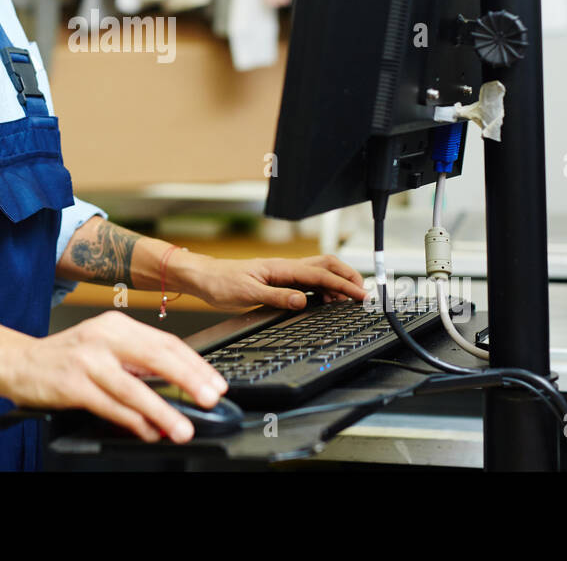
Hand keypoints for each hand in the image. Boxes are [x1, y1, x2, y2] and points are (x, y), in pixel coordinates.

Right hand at [0, 311, 228, 443]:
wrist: (16, 361)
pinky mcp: (73, 384)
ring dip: (163, 411)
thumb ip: (135, 361)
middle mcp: (104, 336)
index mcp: (116, 324)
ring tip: (182, 428)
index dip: (194, 364)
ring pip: (135, 387)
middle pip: (156, 358)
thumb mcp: (103, 346)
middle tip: (209, 399)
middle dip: (188, 380)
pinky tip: (147, 431)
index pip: (166, 342)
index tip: (214, 383)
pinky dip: (132, 421)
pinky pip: (110, 405)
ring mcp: (88, 359)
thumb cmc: (64, 358)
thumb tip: (177, 384)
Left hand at [176, 252, 367, 310]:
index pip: (321, 274)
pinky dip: (324, 288)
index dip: (343, 285)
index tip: (360, 295)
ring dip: (337, 282)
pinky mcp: (278, 280)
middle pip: (326, 265)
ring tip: (350, 298)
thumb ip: (277, 297)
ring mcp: (283, 273)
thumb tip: (303, 301)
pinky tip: (327, 299)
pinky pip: (308, 281)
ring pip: (319, 272)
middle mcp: (285, 267)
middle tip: (362, 293)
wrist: (204, 278)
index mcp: (281, 268)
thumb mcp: (248, 294)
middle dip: (348, 276)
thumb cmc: (221, 282)